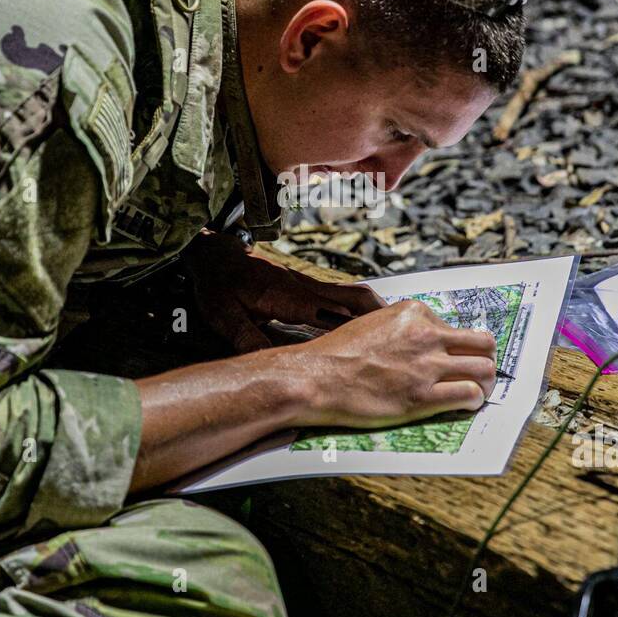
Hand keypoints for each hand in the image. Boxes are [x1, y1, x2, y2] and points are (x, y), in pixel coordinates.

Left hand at [181, 230, 385, 352]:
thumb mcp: (224, 314)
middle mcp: (305, 288)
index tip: (381, 340)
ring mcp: (307, 285)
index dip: (357, 325)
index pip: (331, 311)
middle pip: (352, 297)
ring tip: (395, 331)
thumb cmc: (217, 284)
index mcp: (289, 296)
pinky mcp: (304, 286)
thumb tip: (266, 361)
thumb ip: (245, 336)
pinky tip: (366, 324)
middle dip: (380, 315)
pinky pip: (339, 295)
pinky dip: (358, 308)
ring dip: (373, 310)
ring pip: (350, 294)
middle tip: (404, 335)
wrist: (214, 255)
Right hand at [293, 300, 497, 428]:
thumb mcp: (376, 322)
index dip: (458, 347)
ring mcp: (426, 366)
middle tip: (477, 373)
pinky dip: (474, 401)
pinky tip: (464, 405)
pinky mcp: (422, 397)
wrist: (317, 378)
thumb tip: (426, 341)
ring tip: (476, 391)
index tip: (452, 359)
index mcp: (415, 313)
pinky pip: (469, 395)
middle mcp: (426, 335)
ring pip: (485, 369)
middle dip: (485, 360)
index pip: (457, 327)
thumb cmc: (339, 353)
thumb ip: (405, 327)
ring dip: (485, 382)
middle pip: (484, 344)